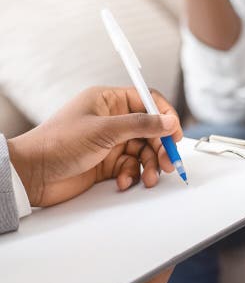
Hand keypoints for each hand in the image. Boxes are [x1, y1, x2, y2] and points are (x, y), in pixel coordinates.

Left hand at [7, 87, 182, 206]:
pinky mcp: (108, 163)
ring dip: (149, 165)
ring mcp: (110, 142)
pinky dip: (132, 175)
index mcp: (109, 101)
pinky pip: (131, 167)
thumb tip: (169, 122)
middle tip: (167, 162)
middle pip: (150, 129)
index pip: (147, 101)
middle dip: (160, 147)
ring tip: (149, 177)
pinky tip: (123, 181)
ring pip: (144, 151)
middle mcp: (112, 120)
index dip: (164, 115)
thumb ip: (141, 125)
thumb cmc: (58, 143)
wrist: (32, 175)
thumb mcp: (104, 130)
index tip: (174, 133)